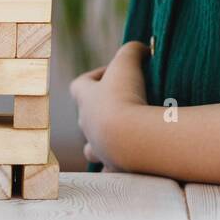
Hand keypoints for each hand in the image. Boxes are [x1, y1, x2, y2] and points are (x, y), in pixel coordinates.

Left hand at [69, 41, 149, 170]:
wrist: (130, 138)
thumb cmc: (124, 96)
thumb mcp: (128, 62)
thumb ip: (132, 50)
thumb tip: (141, 48)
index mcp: (86, 100)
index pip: (78, 85)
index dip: (94, 76)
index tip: (114, 72)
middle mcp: (87, 126)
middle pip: (85, 118)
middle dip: (101, 111)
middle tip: (126, 104)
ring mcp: (98, 149)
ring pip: (92, 149)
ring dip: (103, 142)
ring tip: (125, 137)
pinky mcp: (114, 167)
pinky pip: (111, 171)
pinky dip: (119, 167)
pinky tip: (132, 163)